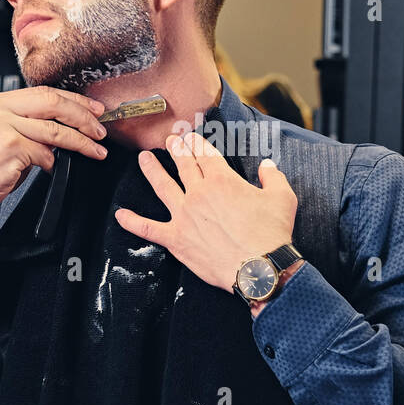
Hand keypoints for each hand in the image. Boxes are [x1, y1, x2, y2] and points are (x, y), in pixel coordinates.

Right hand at [0, 86, 108, 252]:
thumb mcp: (3, 136)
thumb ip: (29, 124)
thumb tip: (68, 123)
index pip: (44, 92)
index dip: (74, 100)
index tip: (94, 110)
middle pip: (53, 103)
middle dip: (83, 117)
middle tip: (100, 130)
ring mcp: (2, 127)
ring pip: (55, 131)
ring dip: (81, 142)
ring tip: (95, 150)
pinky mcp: (9, 148)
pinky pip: (44, 154)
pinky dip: (53, 164)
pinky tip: (52, 169)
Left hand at [114, 131, 297, 293]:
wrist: (260, 268)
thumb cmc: (272, 233)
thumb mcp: (283, 198)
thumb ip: (273, 177)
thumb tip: (267, 166)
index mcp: (223, 180)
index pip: (205, 154)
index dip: (197, 142)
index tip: (191, 136)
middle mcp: (199, 193)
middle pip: (183, 164)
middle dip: (175, 149)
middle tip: (169, 140)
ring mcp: (184, 215)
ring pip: (162, 186)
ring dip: (152, 170)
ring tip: (144, 159)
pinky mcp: (176, 238)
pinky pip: (149, 228)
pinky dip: (133, 222)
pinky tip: (120, 215)